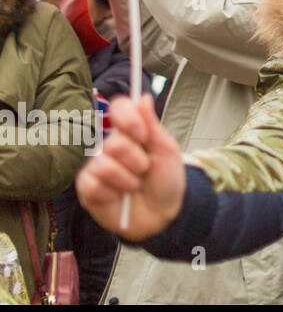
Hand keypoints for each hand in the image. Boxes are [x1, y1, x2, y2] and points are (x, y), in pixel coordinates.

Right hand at [76, 94, 185, 240]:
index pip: (118, 108)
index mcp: (130, 132)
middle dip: (137, 159)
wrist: (164, 214)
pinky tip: (119, 196)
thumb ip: (152, 125)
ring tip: (134, 185)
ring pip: (103, 163)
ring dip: (127, 178)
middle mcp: (109, 146)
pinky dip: (113, 192)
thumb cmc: (166, 180)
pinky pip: (93, 183)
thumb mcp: (167, 151)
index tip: (142, 133)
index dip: (128, 118)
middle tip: (145, 169)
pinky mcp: (86, 188)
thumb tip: (142, 97)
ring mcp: (95, 167)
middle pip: (114, 141)